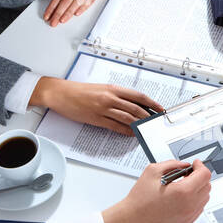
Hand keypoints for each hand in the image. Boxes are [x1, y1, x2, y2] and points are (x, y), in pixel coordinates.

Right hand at [32, 77, 164, 135]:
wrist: (62, 94)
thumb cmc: (80, 91)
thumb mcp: (101, 88)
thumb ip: (117, 95)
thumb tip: (132, 104)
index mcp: (113, 88)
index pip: (138, 96)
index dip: (152, 103)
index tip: (160, 109)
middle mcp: (110, 97)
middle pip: (136, 108)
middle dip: (149, 116)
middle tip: (156, 122)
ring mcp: (104, 109)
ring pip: (127, 118)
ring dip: (139, 125)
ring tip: (147, 129)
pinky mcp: (97, 119)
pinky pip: (115, 126)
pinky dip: (126, 131)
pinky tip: (132, 134)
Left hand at [44, 0, 126, 26]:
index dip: (52, 6)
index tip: (48, 14)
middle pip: (66, 1)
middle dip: (58, 13)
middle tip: (52, 22)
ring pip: (77, 2)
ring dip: (69, 13)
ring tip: (62, 21)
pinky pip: (90, 0)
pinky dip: (83, 7)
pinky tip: (77, 14)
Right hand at [102, 160, 212, 222]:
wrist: (131, 222)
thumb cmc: (139, 201)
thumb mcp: (152, 172)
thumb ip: (172, 164)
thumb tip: (183, 164)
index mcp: (183, 192)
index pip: (205, 175)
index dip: (200, 166)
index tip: (195, 164)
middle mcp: (189, 206)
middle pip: (207, 186)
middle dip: (199, 177)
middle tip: (187, 174)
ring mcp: (188, 217)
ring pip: (204, 198)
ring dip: (197, 189)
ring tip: (182, 186)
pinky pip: (198, 209)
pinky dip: (194, 201)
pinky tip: (180, 198)